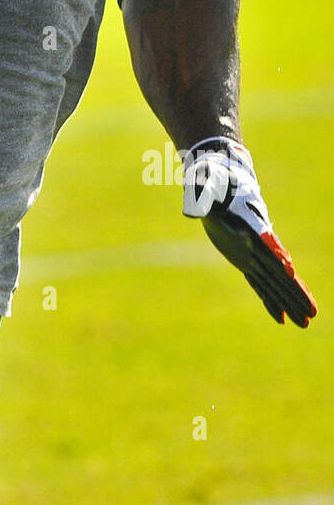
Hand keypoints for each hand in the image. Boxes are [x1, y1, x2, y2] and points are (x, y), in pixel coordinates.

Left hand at [182, 138, 316, 326]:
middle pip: (280, 272)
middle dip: (295, 293)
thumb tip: (192, 209)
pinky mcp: (244, 260)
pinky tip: (282, 318)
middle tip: (312, 313)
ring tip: (306, 322)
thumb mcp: (206, 186)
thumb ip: (203, 197)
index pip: (268, 246)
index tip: (290, 273)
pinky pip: (260, 284)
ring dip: (289, 302)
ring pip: (274, 283)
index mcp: (250, 226)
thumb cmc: (215, 181)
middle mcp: (257, 244)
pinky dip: (271, 300)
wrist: (221, 181)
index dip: (279, 260)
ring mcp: (252, 254)